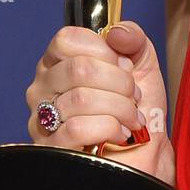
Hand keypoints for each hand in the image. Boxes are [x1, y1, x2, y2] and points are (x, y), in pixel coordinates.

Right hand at [25, 21, 174, 185]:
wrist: (146, 155)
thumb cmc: (138, 110)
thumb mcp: (142, 63)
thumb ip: (132, 38)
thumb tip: (117, 33)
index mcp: (59, 64)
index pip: (66, 40)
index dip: (103, 50)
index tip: (123, 65)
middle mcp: (43, 89)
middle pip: (78, 68)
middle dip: (119, 81)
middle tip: (132, 95)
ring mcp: (42, 121)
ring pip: (81, 98)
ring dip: (120, 107)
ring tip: (131, 117)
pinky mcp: (51, 150)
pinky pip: (77, 128)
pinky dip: (109, 127)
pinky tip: (120, 134)